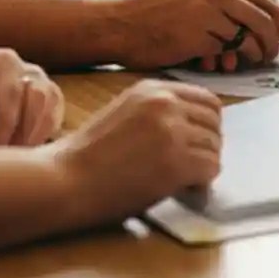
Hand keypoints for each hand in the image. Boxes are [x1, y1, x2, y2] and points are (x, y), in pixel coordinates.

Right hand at [49, 80, 221, 223]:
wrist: (63, 180)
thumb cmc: (85, 155)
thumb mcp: (123, 114)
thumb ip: (157, 113)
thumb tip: (193, 128)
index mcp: (152, 89)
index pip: (206, 100)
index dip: (206, 124)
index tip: (197, 141)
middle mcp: (165, 104)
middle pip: (215, 122)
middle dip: (208, 144)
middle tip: (193, 163)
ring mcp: (171, 132)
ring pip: (215, 146)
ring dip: (204, 164)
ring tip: (183, 178)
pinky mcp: (175, 162)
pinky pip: (211, 168)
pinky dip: (202, 181)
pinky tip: (183, 188)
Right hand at [107, 0, 278, 70]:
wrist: (121, 25)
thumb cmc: (156, 18)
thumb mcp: (193, 0)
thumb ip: (223, 6)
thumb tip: (256, 25)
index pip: (263, 1)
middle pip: (263, 18)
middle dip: (274, 40)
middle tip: (275, 54)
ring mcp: (208, 13)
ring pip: (249, 36)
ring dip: (256, 52)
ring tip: (255, 61)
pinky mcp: (199, 35)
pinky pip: (228, 51)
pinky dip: (233, 60)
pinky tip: (228, 65)